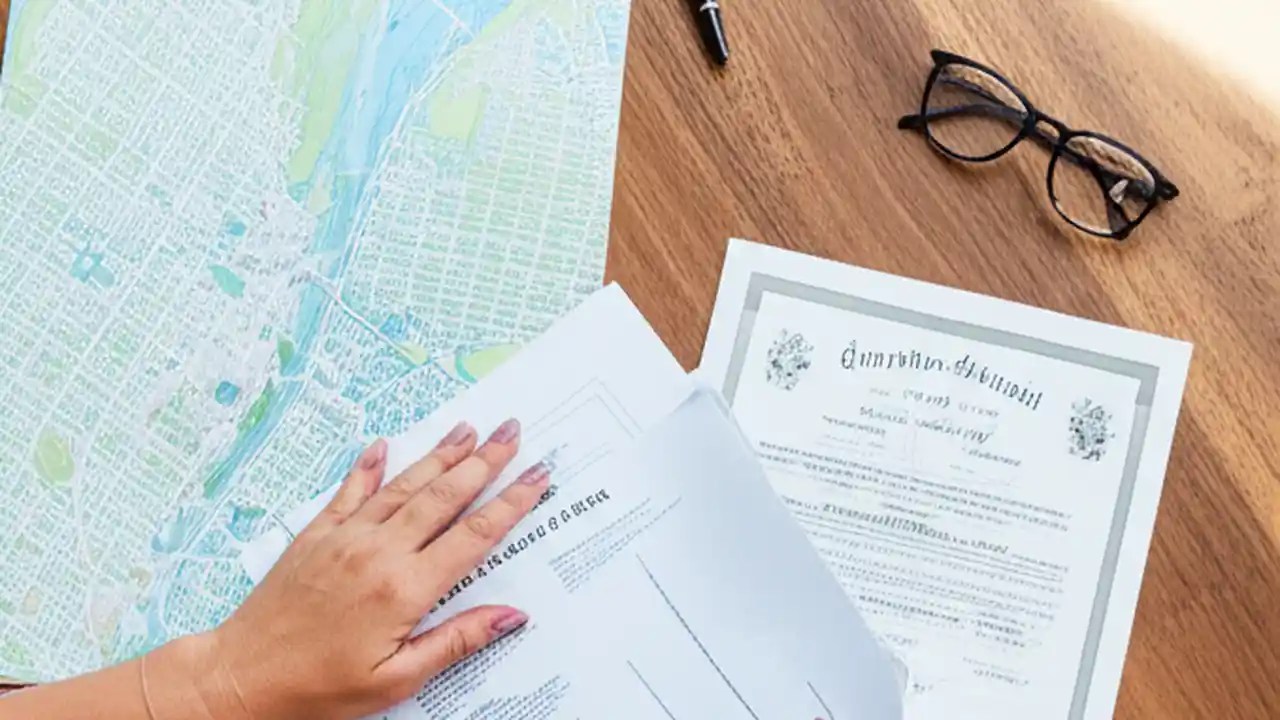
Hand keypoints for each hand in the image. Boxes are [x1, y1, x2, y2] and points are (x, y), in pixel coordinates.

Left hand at [197, 419, 549, 719]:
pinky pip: (350, 491)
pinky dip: (370, 466)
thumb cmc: (318, 689)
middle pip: (445, 497)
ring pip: (404, 486)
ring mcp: (346, 538)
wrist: (241, 678)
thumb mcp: (397, 679)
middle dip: (485, 461)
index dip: (511, 503)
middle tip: (513, 432)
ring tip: (469, 429)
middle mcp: (379, 552)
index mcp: (405, 589)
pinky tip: (385, 445)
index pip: (474, 536)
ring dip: (441, 455)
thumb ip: (456, 641)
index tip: (537, 476)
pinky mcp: (316, 536)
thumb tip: (511, 616)